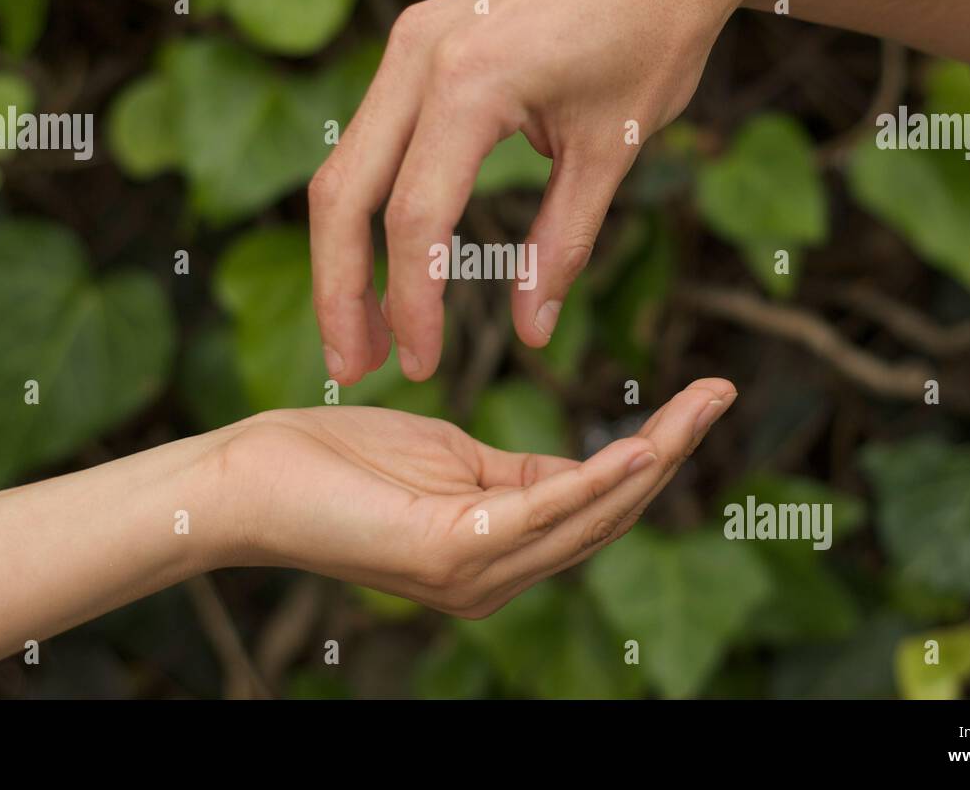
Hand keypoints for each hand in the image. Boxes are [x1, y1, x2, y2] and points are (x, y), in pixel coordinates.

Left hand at [216, 377, 735, 617]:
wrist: (248, 478)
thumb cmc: (340, 463)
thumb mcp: (451, 460)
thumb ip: (515, 473)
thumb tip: (578, 469)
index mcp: (498, 549)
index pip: (594, 503)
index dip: (652, 451)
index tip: (699, 398)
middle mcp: (495, 575)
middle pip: (608, 515)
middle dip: (671, 453)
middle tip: (721, 394)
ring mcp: (473, 572)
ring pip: (588, 516)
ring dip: (651, 461)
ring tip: (699, 411)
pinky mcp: (449, 552)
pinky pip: (542, 512)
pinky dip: (598, 480)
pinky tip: (643, 445)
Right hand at [309, 0, 760, 383]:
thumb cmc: (654, 32)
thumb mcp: (613, 150)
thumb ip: (561, 245)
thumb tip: (530, 332)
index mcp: (469, 82)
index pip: (413, 220)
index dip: (411, 305)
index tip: (420, 367)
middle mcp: (419, 54)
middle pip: (341, 194)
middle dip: (340, 290)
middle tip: (350, 368)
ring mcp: (410, 40)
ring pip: (344, 164)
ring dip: (344, 251)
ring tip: (361, 328)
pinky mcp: (419, 40)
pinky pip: (373, 134)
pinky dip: (369, 202)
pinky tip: (386, 255)